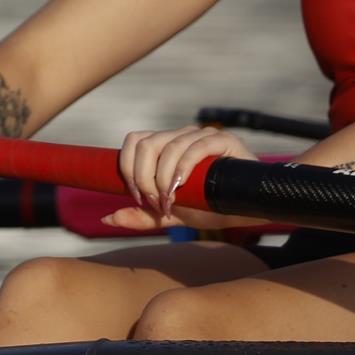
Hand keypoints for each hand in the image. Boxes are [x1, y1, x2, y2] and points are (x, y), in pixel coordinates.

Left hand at [103, 126, 258, 231]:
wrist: (248, 211)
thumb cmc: (209, 207)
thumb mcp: (170, 215)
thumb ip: (141, 215)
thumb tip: (106, 218)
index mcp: (165, 146)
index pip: (134, 141)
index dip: (127, 167)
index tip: (135, 196)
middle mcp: (180, 135)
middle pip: (146, 143)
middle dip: (143, 176)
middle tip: (153, 202)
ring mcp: (202, 135)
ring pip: (168, 145)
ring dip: (162, 177)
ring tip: (169, 201)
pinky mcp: (224, 140)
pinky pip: (196, 146)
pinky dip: (183, 167)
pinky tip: (181, 186)